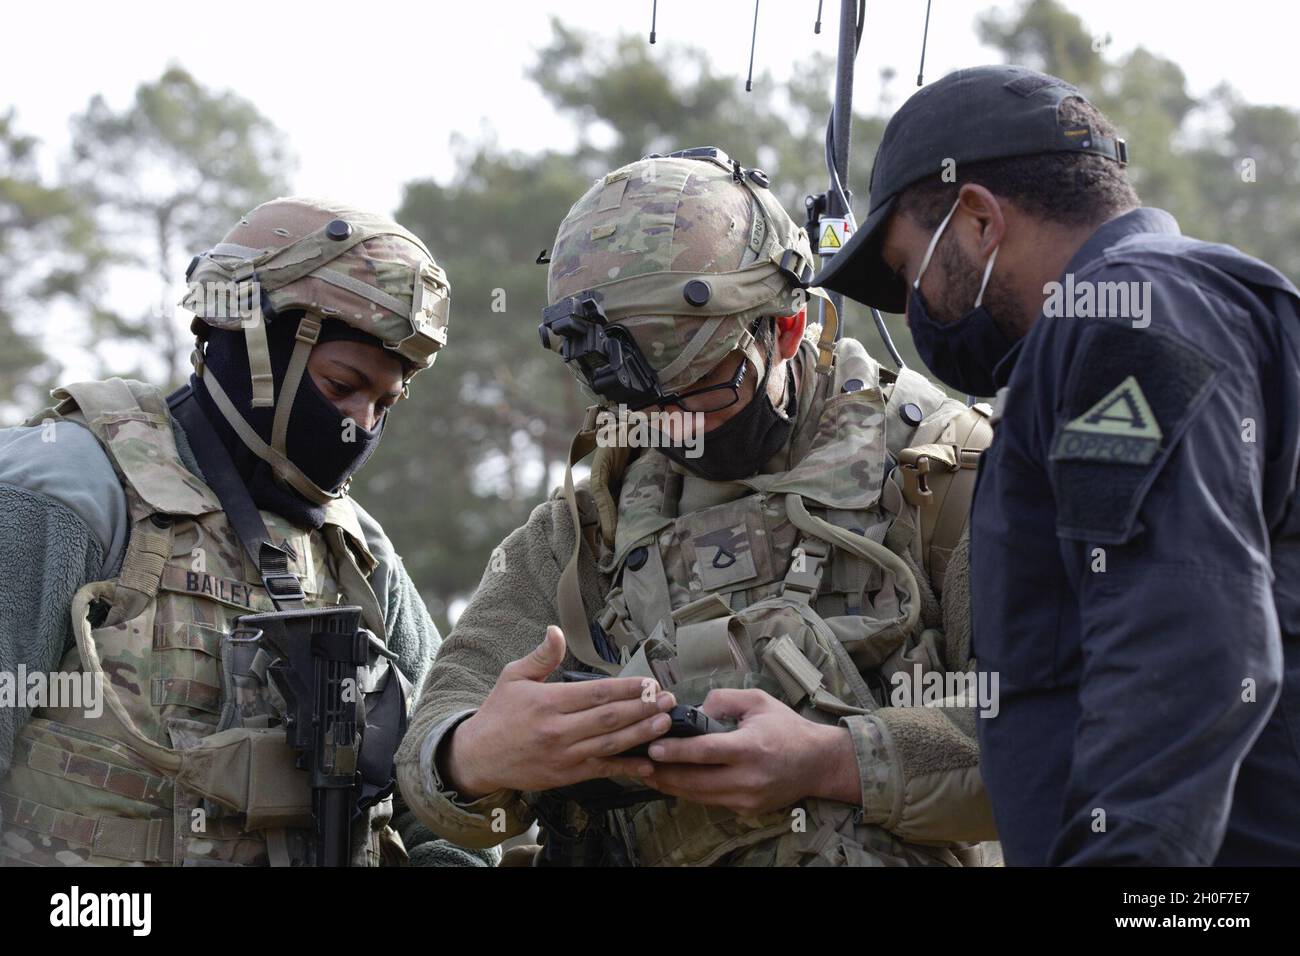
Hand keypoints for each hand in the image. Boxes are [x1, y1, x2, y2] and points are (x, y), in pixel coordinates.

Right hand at [442, 625, 675, 798]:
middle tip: (667, 699)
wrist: (478, 757)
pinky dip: (626, 768)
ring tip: (664, 722)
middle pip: (609, 718)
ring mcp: (564, 755)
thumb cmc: (499, 714)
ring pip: (610, 744)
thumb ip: (541, 656)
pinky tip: (648, 764)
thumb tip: (556, 631)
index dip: (626, 688)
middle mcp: (558, 730)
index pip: (596, 693)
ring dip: (641, 734)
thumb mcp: (514, 677)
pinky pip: (602, 770)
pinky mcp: (567, 775)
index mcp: (548, 702)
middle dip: (642, 708)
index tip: (648, 682)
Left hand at [641, 688, 859, 815]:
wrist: (817, 762)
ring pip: (699, 796)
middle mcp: (748, 778)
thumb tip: (693, 711)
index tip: (652, 748)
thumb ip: (723, 700)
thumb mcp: (758, 701)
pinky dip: (690, 792)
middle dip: (663, 773)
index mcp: (751, 747)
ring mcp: (747, 798)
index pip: (706, 752)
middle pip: (695, 781)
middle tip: (639, 763)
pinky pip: (711, 801)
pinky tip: (674, 782)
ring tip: (649, 773)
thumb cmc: (786, 727)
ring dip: (671, 786)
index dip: (676, 751)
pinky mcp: (747, 810)